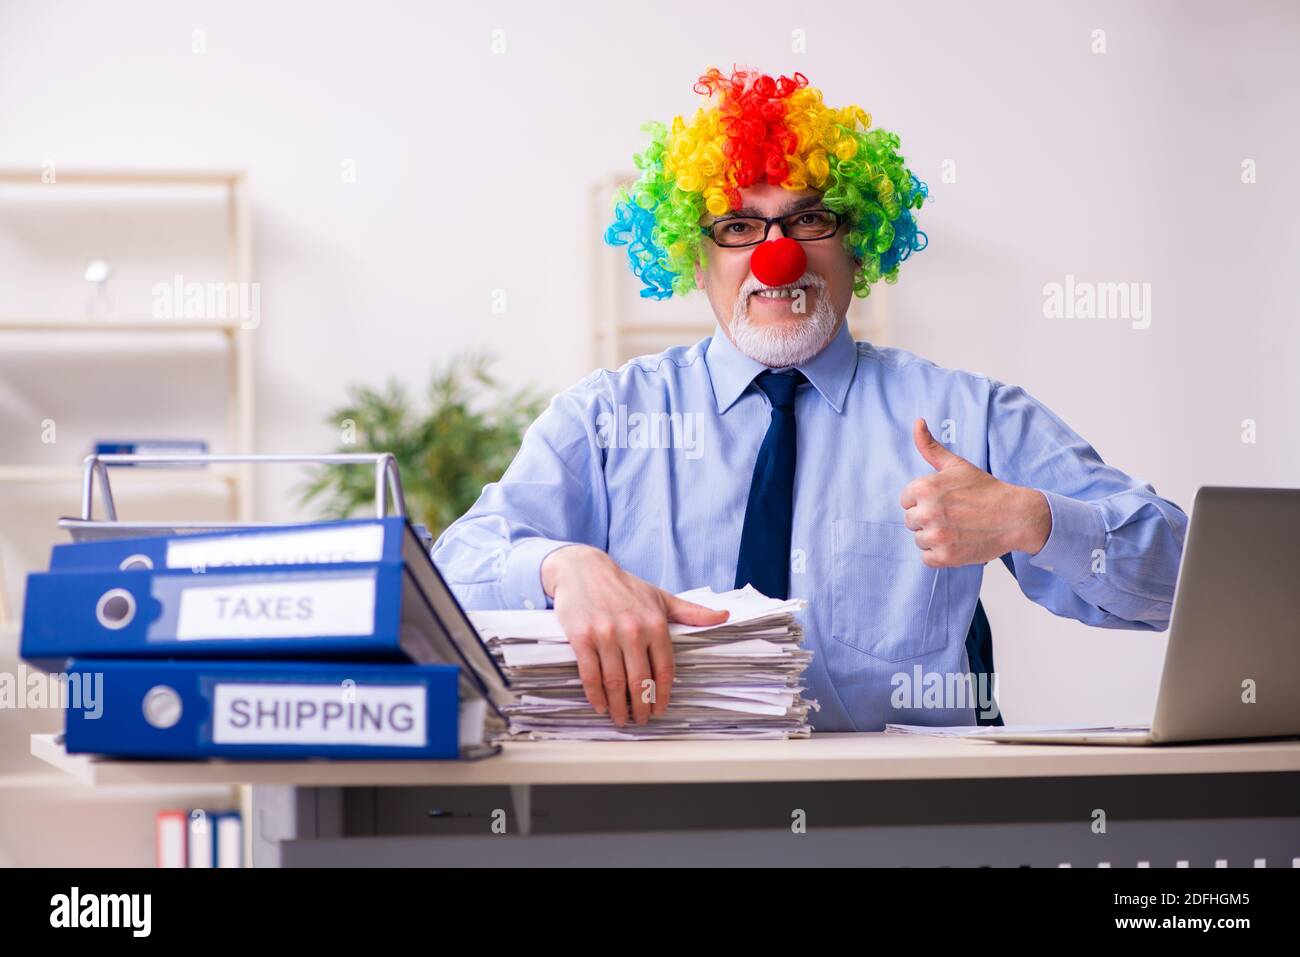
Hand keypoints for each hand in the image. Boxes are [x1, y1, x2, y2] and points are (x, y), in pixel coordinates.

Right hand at [540, 545, 729, 725]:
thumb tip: (724, 616)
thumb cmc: (624, 586)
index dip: (663, 695)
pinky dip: (596, 695)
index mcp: (655, 624)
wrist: (583, 569)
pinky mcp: (582, 638)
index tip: (660, 709)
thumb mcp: (660, 596)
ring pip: (615, 682)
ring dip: (619, 707)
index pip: (664, 669)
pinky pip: (590, 674)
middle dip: (641, 707)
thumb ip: (690, 612)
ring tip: (621, 718)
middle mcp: (632, 631)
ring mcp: (605, 635)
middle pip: (640, 681)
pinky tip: (600, 705)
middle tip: (641, 720)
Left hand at [900, 419, 1051, 567]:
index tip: (946, 501)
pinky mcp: (945, 556)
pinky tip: (958, 542)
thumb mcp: (956, 464)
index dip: (925, 501)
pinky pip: (927, 558)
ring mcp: (936, 535)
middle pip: (911, 521)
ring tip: (958, 528)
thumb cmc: (985, 489)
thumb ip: (930, 446)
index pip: (906, 500)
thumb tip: (917, 422)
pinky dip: (941, 554)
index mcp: (925, 487)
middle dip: (929, 519)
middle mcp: (927, 511)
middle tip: (955, 515)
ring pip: (919, 540)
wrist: (1015, 516)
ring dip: (935, 537)